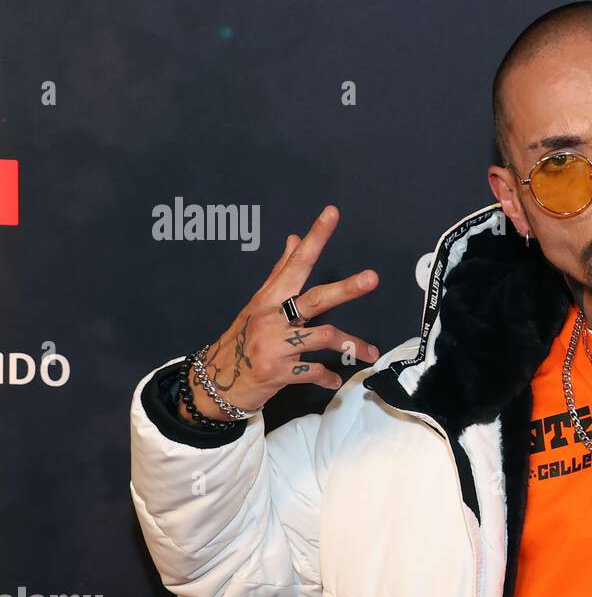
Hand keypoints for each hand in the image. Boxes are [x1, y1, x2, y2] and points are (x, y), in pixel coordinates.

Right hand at [181, 205, 382, 423]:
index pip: (296, 262)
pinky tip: (336, 379)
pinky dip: (328, 377)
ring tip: (370, 353)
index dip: (315, 237)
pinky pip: (312, 372)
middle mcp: (271, 318)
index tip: (332, 214)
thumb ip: (280, 272)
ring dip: (351, 346)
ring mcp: (274, 345)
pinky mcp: (277, 372)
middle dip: (346, 288)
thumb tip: (294, 238)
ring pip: (322, 337)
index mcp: (269, 298)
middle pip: (314, 299)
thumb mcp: (258, 304)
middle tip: (372, 277)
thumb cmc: (241, 340)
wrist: (214, 383)